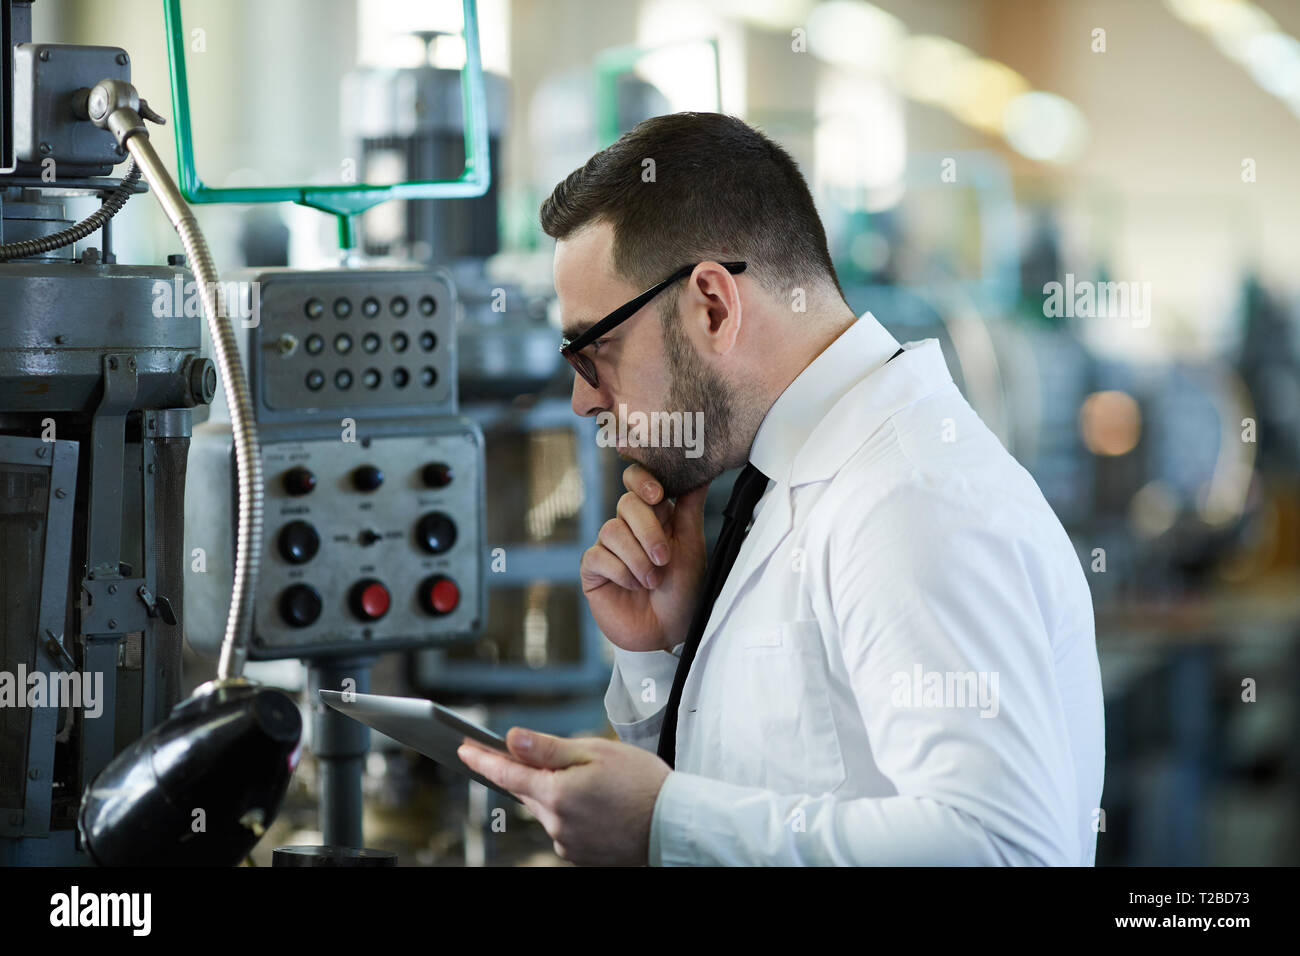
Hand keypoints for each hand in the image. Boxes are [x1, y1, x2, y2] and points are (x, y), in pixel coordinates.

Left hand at [458, 728, 670, 865]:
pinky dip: (571, 811)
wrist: (672, 825)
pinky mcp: (579, 854)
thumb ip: (548, 747)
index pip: (506, 774)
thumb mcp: (595, 752)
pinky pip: (563, 826)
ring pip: (546, 808)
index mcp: (555, 793)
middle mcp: (554, 823)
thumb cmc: (641, 783)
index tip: (464, 749)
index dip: (482, 759)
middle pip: (527, 790)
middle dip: (533, 772)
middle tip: (560, 758)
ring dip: (557, 792)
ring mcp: (566, 842)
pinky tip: (598, 804)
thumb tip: (511, 738)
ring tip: (596, 783)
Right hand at [579, 462, 708, 652]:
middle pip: (627, 503)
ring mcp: (608, 547)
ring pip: (612, 530)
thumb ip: (690, 508)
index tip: (657, 495)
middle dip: (649, 531)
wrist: (669, 632)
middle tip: (664, 558)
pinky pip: (598, 555)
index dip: (642, 480)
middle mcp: (628, 526)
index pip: (637, 480)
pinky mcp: (593, 569)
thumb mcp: (691, 546)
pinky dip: (621, 572)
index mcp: (654, 515)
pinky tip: (633, 586)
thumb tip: (700, 472)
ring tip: (653, 581)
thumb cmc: (683, 591)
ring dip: (637, 558)